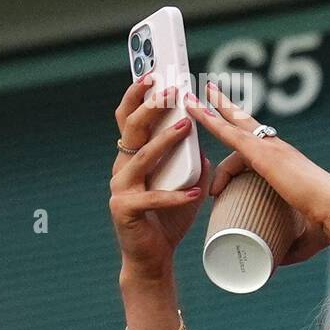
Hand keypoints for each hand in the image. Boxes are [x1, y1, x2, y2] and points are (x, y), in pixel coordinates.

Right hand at [109, 75, 211, 280]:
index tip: (154, 72)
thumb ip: (192, 160)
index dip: (139, 95)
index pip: (131, 119)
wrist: (152, 257)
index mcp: (133, 157)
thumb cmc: (168, 217)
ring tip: (185, 127)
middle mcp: (122, 168)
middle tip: (167, 89)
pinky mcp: (126, 211)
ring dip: (163, 141)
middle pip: (131, 129)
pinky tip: (194, 192)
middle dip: (149, 106)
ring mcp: (120, 189)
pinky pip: (152, 199)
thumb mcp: (186, 182)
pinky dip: (175, 196)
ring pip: (140, 158)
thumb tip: (209, 139)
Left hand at [185, 82, 329, 265]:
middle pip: (245, 123)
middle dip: (224, 108)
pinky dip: (210, 121)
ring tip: (187, 98)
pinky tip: (194, 109)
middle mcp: (280, 150)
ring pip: (233, 124)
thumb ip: (286, 248)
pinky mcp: (263, 154)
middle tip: (206, 92)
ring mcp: (272, 149)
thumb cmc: (328, 225)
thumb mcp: (302, 238)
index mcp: (288, 164)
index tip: (223, 157)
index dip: (237, 151)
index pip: (257, 149)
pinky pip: (229, 133)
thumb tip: (274, 263)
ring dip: (209, 111)